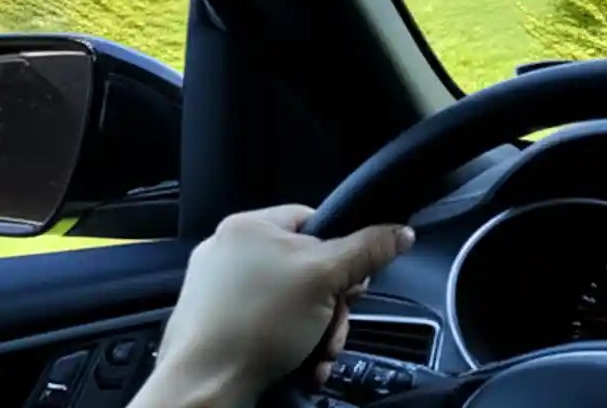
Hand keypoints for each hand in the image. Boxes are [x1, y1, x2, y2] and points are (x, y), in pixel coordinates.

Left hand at [129, 205, 413, 407]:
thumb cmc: (262, 320)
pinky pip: (266, 323)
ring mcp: (217, 289)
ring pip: (290, 300)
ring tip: (320, 355)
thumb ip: (368, 250)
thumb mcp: (327, 277)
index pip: (314, 221)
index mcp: (249, 225)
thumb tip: (402, 232)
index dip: (342, 251)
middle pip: (306, 267)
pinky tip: (302, 364)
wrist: (204, 385)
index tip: (352, 283)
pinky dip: (290, 342)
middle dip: (332, 305)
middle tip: (335, 328)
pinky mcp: (213, 324)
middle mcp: (227, 251)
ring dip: (318, 330)